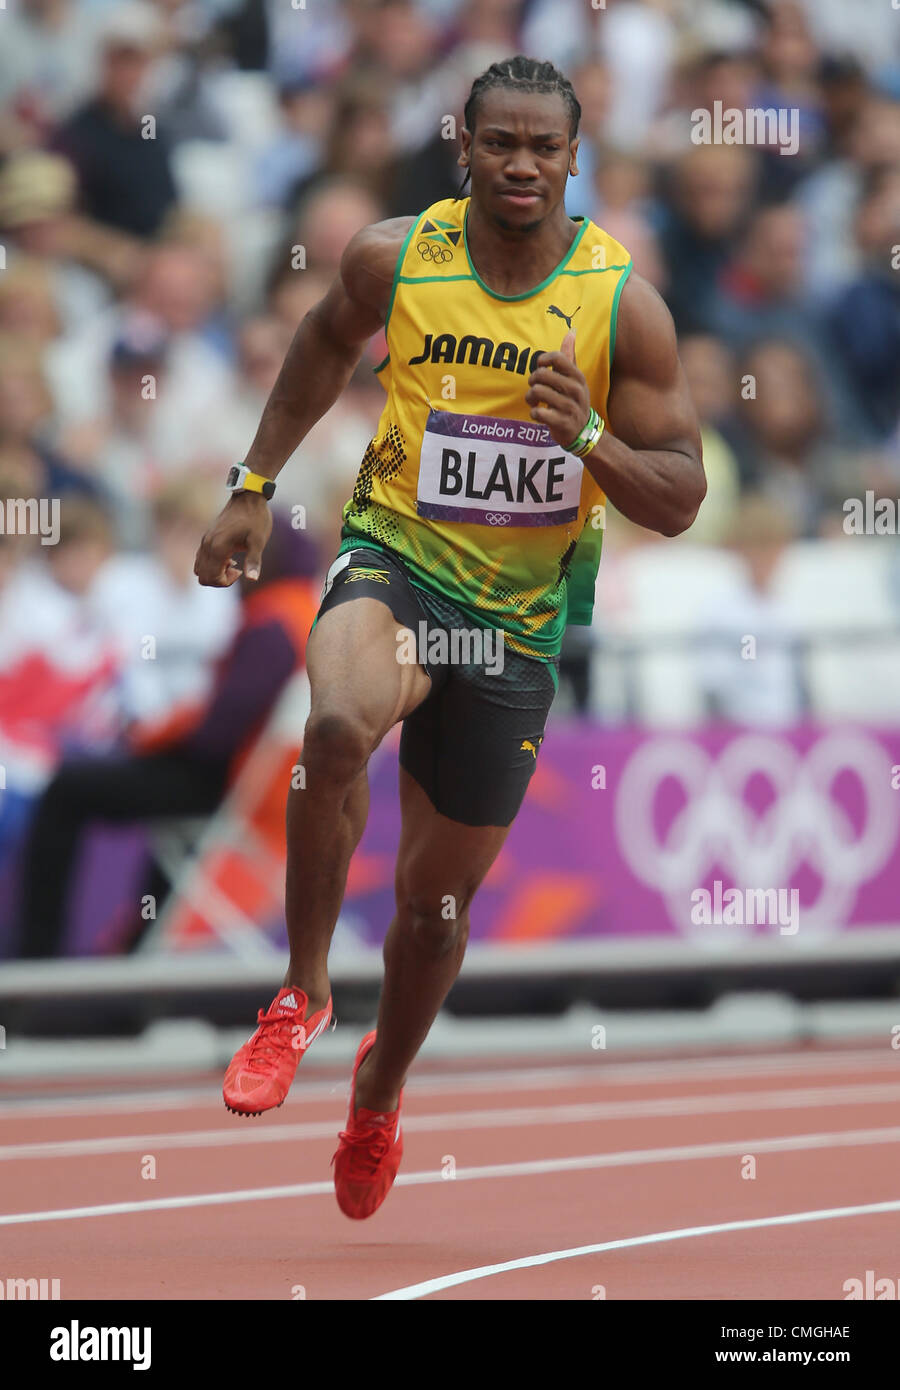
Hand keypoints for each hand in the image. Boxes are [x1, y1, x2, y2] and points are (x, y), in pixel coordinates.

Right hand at [194, 492, 272, 586]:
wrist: (248, 497)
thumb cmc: (255, 518)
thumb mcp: (258, 541)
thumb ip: (254, 561)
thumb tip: (252, 579)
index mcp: (218, 547)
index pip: (211, 578)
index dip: (225, 582)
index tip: (240, 571)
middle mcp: (207, 545)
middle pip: (202, 577)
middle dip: (219, 580)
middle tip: (236, 569)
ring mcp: (205, 540)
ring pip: (199, 569)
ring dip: (215, 572)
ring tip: (232, 563)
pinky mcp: (206, 537)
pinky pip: (201, 559)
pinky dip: (211, 564)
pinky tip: (228, 557)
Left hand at [525, 330, 591, 449]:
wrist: (584, 432)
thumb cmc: (574, 400)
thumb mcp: (575, 378)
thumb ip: (570, 356)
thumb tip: (571, 330)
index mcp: (577, 376)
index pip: (556, 358)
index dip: (542, 361)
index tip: (540, 368)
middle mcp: (575, 390)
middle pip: (541, 375)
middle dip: (532, 380)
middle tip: (534, 387)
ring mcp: (569, 407)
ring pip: (537, 392)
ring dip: (530, 398)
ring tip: (534, 402)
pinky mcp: (561, 422)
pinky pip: (538, 413)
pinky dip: (534, 413)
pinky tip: (539, 414)